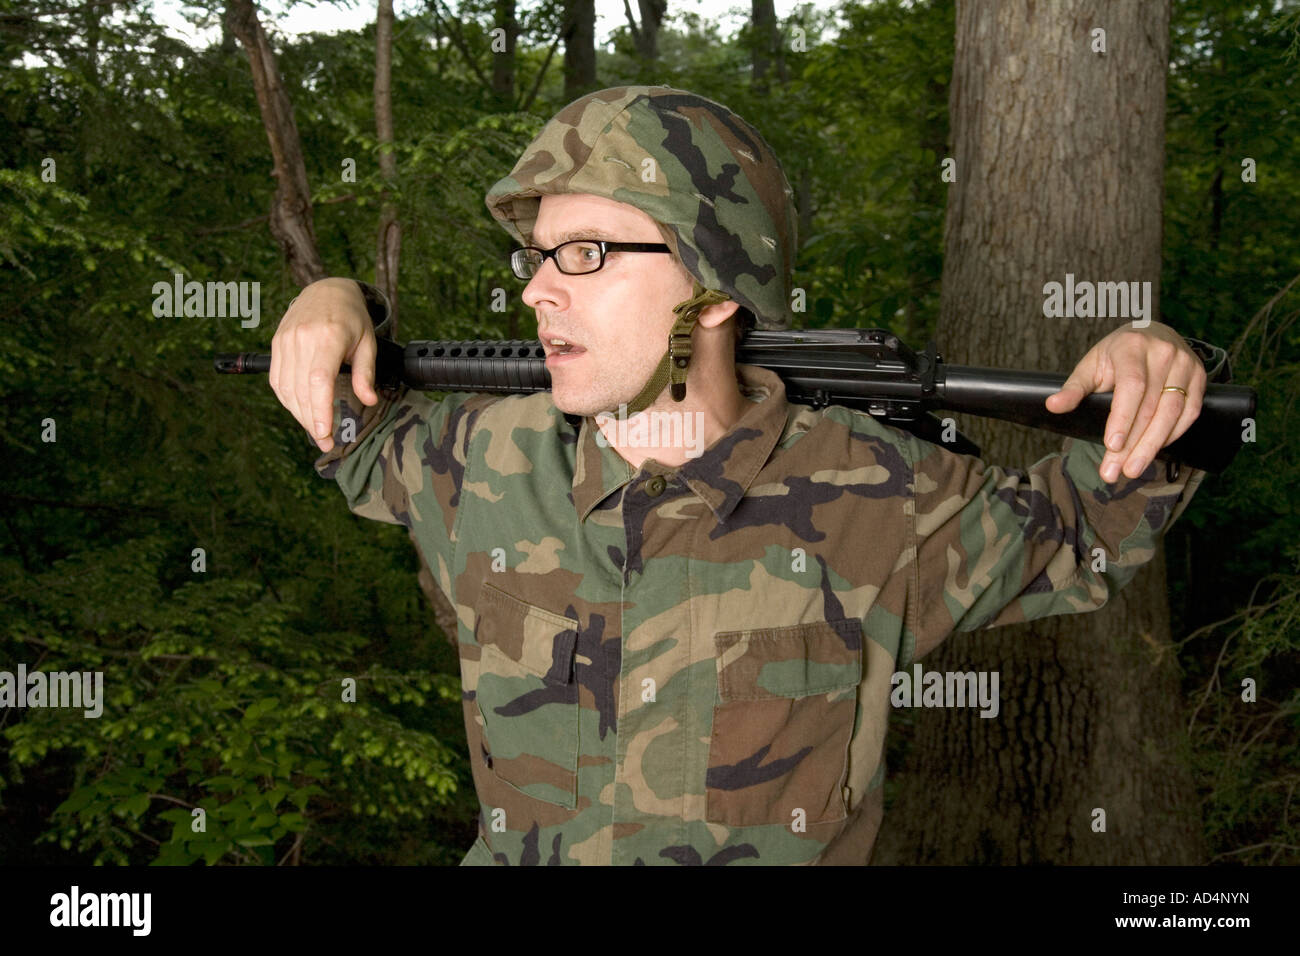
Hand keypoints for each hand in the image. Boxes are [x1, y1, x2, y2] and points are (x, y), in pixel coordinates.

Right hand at [269, 277, 378, 452]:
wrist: (327, 290)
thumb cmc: (352, 318)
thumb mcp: (368, 343)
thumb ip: (366, 373)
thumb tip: (368, 400)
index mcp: (328, 337)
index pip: (318, 381)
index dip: (319, 411)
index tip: (325, 434)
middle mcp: (302, 339)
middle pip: (300, 390)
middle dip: (311, 421)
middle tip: (326, 441)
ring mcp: (285, 341)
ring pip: (285, 388)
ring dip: (299, 414)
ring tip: (316, 429)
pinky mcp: (276, 344)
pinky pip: (277, 379)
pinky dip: (288, 400)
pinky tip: (301, 410)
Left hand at [1045, 322, 1206, 481]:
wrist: (1152, 333)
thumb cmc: (1116, 354)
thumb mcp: (1092, 365)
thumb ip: (1074, 388)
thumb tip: (1052, 405)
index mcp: (1132, 346)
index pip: (1132, 386)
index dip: (1123, 418)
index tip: (1112, 446)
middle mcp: (1163, 352)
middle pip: (1151, 406)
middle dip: (1133, 444)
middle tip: (1115, 471)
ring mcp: (1185, 364)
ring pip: (1172, 412)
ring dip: (1152, 445)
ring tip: (1133, 469)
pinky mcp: (1199, 377)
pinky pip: (1190, 412)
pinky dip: (1172, 435)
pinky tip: (1155, 450)